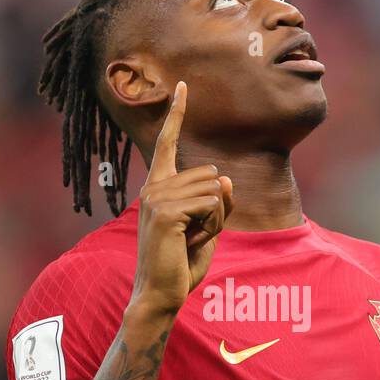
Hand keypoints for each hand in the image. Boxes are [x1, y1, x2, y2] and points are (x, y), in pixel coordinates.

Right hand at [128, 81, 233, 316]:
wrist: (162, 293)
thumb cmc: (182, 263)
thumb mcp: (208, 228)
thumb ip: (218, 202)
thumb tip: (225, 179)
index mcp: (158, 186)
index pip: (167, 142)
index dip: (177, 114)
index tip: (184, 85)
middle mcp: (154, 186)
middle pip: (211, 175)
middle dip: (217, 207)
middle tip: (195, 234)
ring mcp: (156, 198)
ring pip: (214, 192)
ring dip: (214, 220)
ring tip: (191, 240)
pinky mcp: (164, 212)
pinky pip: (211, 205)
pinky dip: (211, 226)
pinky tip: (190, 242)